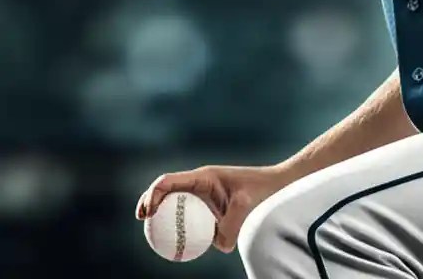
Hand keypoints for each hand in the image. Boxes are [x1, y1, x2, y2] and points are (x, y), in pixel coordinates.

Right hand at [136, 164, 291, 252]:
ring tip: (155, 236)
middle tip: (142, 219)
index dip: (152, 194)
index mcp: (203, 177)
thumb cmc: (263, 189)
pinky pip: (192, 221)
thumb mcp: (246, 204)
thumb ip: (231, 224)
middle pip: (165, 191)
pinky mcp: (212, 211)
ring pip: (176, 207)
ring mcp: (205, 198)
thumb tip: (220, 245)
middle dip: (148, 202)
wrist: (280, 187)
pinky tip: (180, 245)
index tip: (148, 212)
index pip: (168, 181)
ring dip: (163, 217)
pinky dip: (182, 230)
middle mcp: (200, 185)